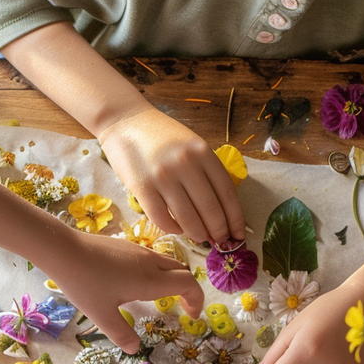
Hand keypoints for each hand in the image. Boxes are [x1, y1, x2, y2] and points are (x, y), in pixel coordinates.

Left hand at [50, 230, 204, 352]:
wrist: (63, 250)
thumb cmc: (84, 283)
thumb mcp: (101, 315)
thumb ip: (121, 334)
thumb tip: (135, 349)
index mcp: (150, 280)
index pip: (188, 284)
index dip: (197, 300)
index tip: (191, 316)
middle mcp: (150, 262)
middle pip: (183, 272)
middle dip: (189, 291)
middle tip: (182, 309)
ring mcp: (139, 251)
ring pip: (169, 262)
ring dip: (174, 280)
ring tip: (163, 298)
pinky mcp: (127, 246)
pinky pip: (154, 258)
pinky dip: (160, 272)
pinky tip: (139, 284)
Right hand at [97, 106, 245, 244]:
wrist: (125, 122)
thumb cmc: (161, 136)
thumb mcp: (192, 144)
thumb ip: (206, 170)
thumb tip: (220, 210)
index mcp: (203, 152)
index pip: (227, 192)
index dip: (235, 218)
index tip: (238, 234)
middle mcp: (185, 164)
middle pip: (210, 209)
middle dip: (218, 231)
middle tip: (220, 242)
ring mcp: (163, 177)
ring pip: (187, 218)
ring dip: (197, 234)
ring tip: (200, 238)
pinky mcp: (142, 188)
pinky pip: (161, 218)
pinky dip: (172, 229)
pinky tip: (177, 229)